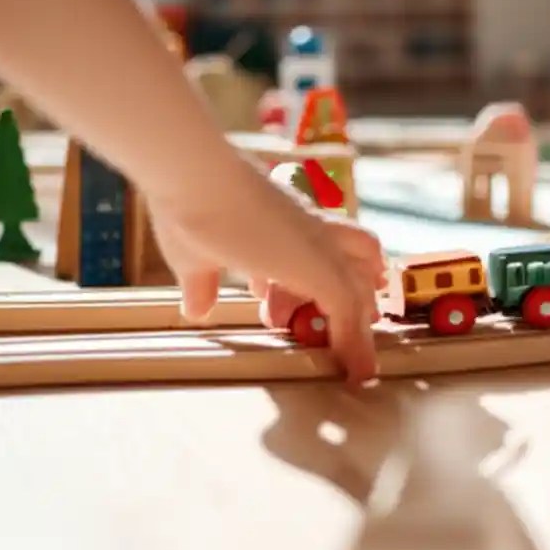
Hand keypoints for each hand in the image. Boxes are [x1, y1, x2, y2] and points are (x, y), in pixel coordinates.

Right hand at [147, 158, 386, 380]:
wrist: (195, 178)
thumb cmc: (189, 207)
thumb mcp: (195, 257)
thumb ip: (202, 283)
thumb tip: (197, 309)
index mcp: (280, 217)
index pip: (317, 238)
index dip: (317, 268)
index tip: (305, 298)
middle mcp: (307, 225)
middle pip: (357, 250)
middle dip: (359, 287)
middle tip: (359, 322)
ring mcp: (317, 244)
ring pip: (360, 281)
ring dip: (360, 321)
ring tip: (361, 360)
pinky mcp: (320, 266)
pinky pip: (349, 311)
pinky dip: (354, 344)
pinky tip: (354, 371)